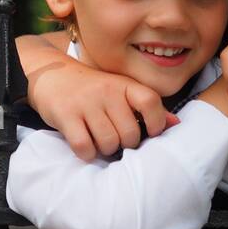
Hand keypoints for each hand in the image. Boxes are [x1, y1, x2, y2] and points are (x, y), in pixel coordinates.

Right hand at [26, 52, 175, 160]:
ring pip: (109, 143)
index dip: (157, 122)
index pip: (151, 101)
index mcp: (124, 84)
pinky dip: (87, 153)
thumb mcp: (120, 90)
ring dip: (106, 150)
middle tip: (117, 138)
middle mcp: (107, 92)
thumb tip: (175, 124)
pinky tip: (87, 147)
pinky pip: (85, 146)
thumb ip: (147, 107)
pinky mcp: (66, 116)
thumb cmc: (94, 89)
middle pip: (130, 133)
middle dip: (126, 143)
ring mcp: (86, 104)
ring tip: (101, 141)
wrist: (51, 75)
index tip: (150, 132)